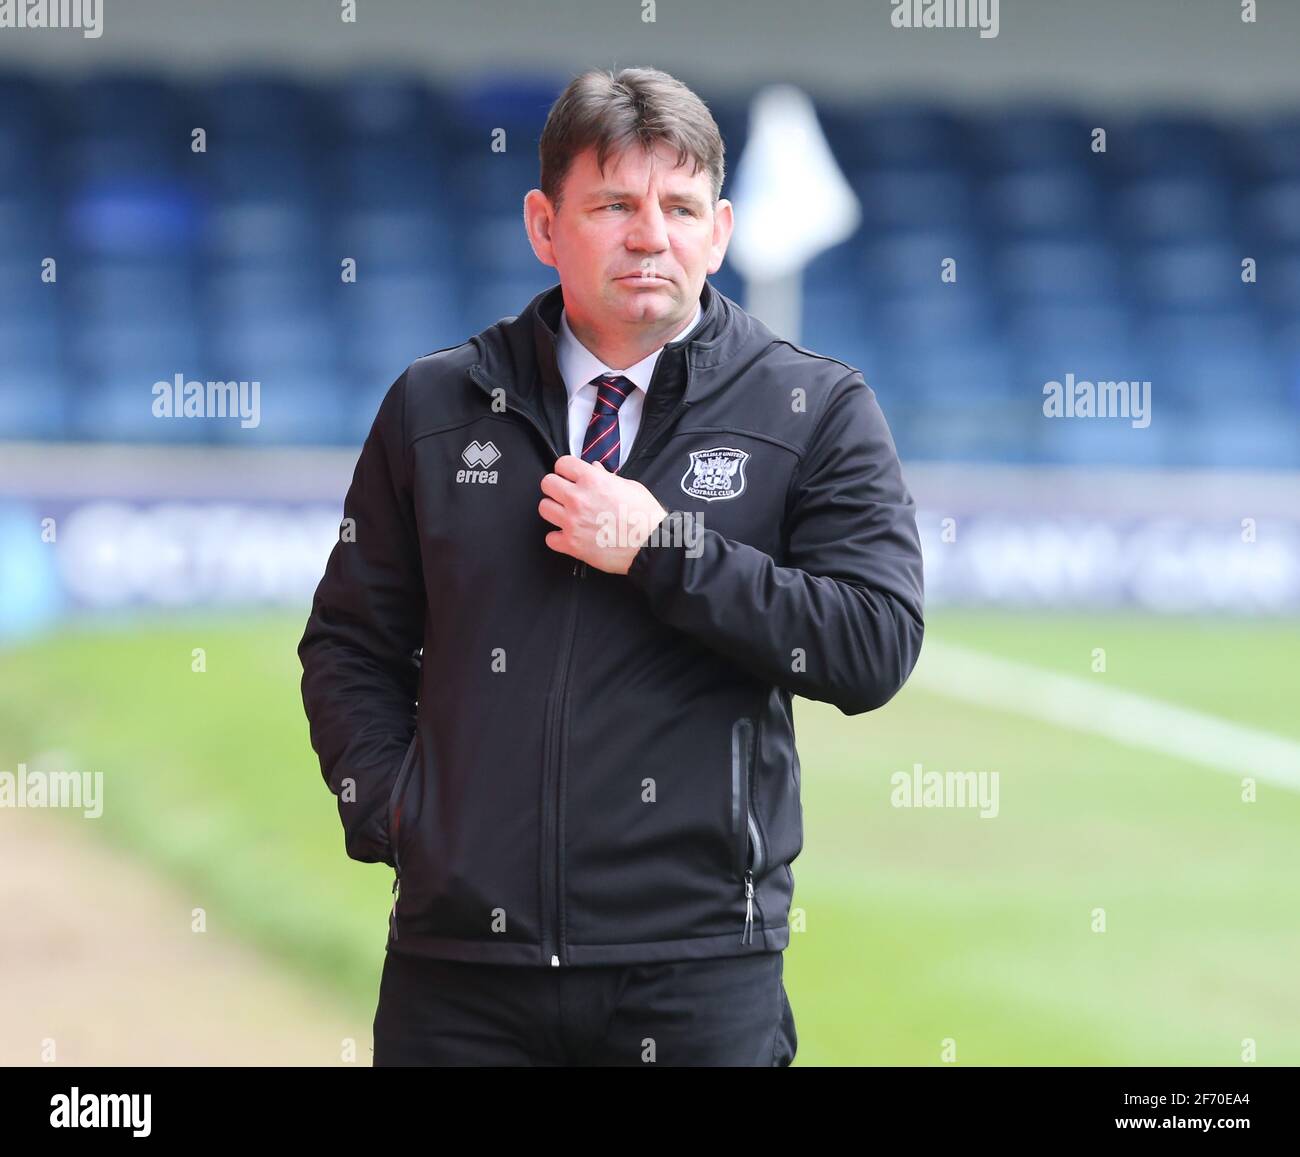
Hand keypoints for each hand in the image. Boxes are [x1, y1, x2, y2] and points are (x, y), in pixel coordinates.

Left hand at [538, 456, 668, 574]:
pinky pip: (550, 538)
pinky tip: (569, 536)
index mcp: (592, 480)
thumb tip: (594, 469)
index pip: (562, 463)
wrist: (651, 545)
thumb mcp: (630, 486)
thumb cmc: (645, 516)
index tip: (569, 476)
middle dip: (556, 487)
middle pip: (547, 484)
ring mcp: (572, 522)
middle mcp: (578, 498)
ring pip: (544, 508)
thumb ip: (606, 476)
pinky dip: (558, 538)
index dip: (566, 470)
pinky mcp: (572, 544)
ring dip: (554, 510)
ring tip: (567, 515)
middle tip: (566, 495)